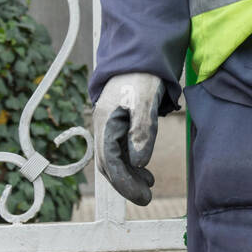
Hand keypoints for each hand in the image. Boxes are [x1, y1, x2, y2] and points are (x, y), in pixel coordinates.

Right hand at [92, 72, 164, 205]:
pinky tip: (144, 168)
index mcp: (106, 124)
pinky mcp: (118, 124)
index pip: (111, 163)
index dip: (125, 183)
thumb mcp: (145, 102)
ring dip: (129, 175)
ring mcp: (109, 126)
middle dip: (126, 184)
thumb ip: (142, 131)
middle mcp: (103, 128)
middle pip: (109, 165)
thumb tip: (138, 163)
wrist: (139, 55)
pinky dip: (130, 162)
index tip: (142, 196)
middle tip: (146, 197)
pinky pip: (119, 150)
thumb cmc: (142, 77)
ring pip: (114, 159)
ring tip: (148, 185)